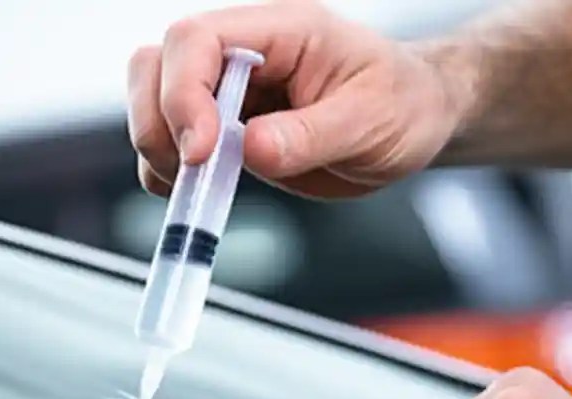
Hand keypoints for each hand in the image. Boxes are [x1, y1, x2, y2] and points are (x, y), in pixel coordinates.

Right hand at [127, 0, 465, 198]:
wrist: (416, 121)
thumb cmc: (403, 104)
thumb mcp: (370, 120)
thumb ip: (311, 134)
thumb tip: (251, 149)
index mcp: (280, 31)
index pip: (199, 40)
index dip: (184, 92)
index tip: (202, 148)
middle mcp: (245, 53)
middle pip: (159, 63)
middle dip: (157, 119)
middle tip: (189, 169)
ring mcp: (231, 91)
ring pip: (155, 100)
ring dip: (157, 146)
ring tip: (193, 186)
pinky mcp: (227, 130)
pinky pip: (174, 142)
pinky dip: (167, 170)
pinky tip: (192, 193)